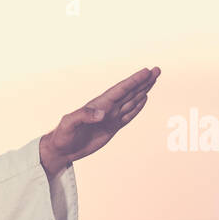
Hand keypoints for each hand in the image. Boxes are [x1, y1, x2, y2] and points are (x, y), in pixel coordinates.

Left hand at [39, 66, 160, 178]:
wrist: (61, 150)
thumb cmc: (62, 135)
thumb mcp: (69, 124)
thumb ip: (84, 116)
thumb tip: (103, 113)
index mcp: (98, 104)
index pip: (120, 90)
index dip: (134, 81)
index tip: (146, 71)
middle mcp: (106, 108)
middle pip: (129, 92)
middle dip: (143, 81)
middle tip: (157, 70)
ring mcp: (110, 117)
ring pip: (131, 101)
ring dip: (143, 90)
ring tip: (154, 80)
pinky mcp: (112, 128)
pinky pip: (128, 115)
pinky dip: (138, 107)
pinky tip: (144, 98)